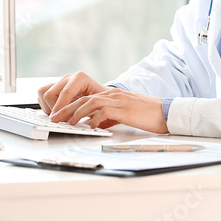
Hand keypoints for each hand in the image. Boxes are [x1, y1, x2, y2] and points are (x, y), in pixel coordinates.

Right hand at [37, 71, 111, 116]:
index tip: (58, 118)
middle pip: (50, 94)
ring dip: (48, 107)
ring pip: (42, 93)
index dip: (60, 107)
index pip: (65, 92)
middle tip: (62, 119)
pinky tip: (58, 111)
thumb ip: (85, 109)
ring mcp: (60, 82)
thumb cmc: (101, 101)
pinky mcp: (53, 88)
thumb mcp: (98, 104)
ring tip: (60, 115)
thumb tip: (70, 118)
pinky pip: (41, 96)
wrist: (101, 98)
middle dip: (54, 109)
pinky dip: (46, 106)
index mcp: (80, 78)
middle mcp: (68, 78)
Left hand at [49, 90, 167, 133]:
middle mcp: (113, 95)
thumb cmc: (148, 114)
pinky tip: (90, 126)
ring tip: (67, 123)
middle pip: (84, 99)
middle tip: (55, 118)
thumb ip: (109, 116)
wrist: (166, 112)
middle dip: (67, 109)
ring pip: (91, 103)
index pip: (86, 97)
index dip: (70, 106)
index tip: (59, 115)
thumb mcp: (125, 113)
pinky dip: (95, 119)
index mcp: (113, 95)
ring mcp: (119, 101)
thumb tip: (95, 123)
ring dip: (76, 113)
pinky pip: (104, 112)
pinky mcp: (124, 109)